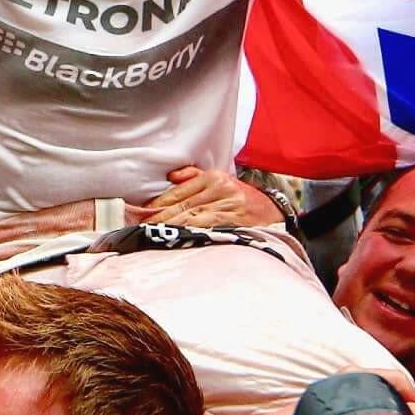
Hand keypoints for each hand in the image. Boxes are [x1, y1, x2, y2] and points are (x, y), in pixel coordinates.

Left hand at [134, 166, 283, 228]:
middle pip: (181, 205)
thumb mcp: (224, 181)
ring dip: (168, 227)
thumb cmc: (246, 200)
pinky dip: (188, 233)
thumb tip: (171, 176)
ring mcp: (227, 206)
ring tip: (149, 234)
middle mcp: (220, 189)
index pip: (179, 192)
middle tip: (137, 226)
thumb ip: (195, 177)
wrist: (277, 213)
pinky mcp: (234, 223)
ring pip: (190, 217)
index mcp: (214, 178)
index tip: (140, 213)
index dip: (158, 204)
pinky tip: (174, 238)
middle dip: (158, 217)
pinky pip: (205, 228)